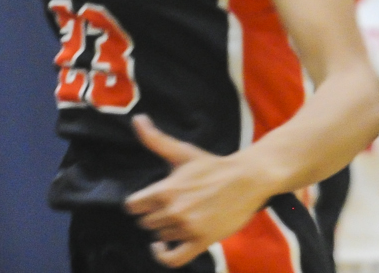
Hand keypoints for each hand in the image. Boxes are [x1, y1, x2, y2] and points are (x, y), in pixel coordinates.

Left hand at [124, 116, 271, 266]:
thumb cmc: (212, 166)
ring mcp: (187, 229)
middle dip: (153, 215)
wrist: (246, 181)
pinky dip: (163, 256)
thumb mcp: (182, 152)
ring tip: (176, 218)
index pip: (133, 206)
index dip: (136, 204)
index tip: (143, 202)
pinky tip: (162, 247)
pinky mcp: (201, 242)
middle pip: (146, 222)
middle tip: (166, 207)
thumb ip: (155, 139)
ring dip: (165, 230)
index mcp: (165, 190)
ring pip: (161, 236)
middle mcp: (173, 211)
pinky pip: (173, 259)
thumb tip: (137, 120)